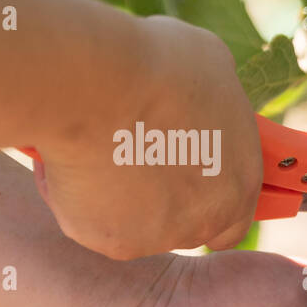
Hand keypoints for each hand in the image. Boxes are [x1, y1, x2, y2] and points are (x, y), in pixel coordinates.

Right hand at [33, 16, 261, 259]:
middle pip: (182, 224)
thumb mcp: (213, 68)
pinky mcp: (110, 240)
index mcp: (241, 184)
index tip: (182, 180)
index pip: (234, 220)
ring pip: (132, 223)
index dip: (208, 202)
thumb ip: (216, 101)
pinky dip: (72, 194)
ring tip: (94, 147)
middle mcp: (206, 220)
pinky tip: (64, 156)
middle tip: (130, 159)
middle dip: (158, 199)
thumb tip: (202, 92)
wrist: (101, 84)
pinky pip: (87, 220)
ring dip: (115, 196)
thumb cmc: (160, 66)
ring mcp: (158, 236)